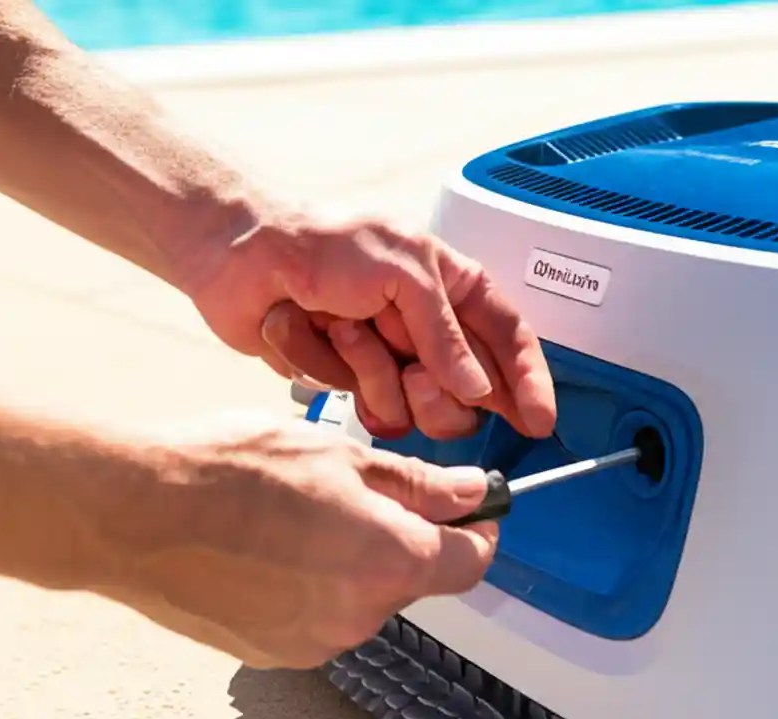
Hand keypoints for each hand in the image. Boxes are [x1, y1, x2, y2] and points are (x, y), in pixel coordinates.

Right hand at [97, 411, 497, 669]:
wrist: (134, 514)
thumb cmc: (228, 472)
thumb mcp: (339, 454)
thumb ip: (416, 483)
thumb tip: (469, 492)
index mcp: (390, 560)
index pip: (472, 561)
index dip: (479, 530)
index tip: (470, 508)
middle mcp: (360, 615)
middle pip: (413, 577)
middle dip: (403, 536)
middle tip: (360, 490)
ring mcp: (315, 641)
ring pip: (363, 596)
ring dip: (353, 559)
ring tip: (300, 513)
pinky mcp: (274, 651)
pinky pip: (319, 616)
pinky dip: (311, 584)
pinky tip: (271, 545)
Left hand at [183, 208, 556, 441]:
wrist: (239, 255)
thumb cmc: (319, 240)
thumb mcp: (400, 271)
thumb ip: (444, 333)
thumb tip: (477, 387)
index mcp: (452, 286)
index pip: (509, 339)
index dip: (529, 382)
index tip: (538, 419)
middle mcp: (427, 327)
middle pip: (467, 394)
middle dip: (436, 391)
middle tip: (412, 372)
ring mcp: (389, 357)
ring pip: (414, 410)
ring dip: (373, 375)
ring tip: (343, 330)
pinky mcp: (350, 379)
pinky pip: (363, 408)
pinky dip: (334, 372)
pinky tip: (315, 336)